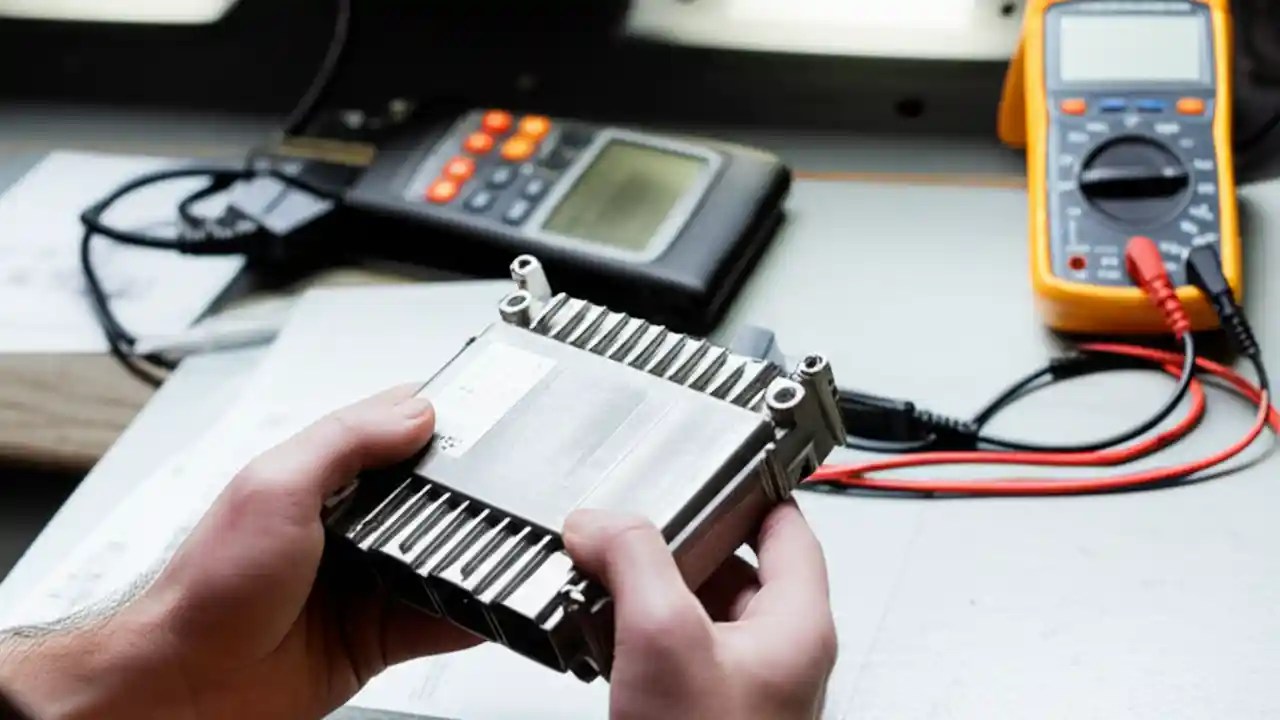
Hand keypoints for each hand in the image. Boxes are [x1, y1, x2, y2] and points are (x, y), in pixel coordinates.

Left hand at [0, 386, 479, 719]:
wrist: (189, 686)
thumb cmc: (208, 589)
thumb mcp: (275, 488)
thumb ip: (345, 443)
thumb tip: (415, 411)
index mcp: (322, 477)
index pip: (396, 433)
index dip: (442, 421)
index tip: (491, 415)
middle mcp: (350, 526)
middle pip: (433, 498)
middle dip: (471, 495)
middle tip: (513, 491)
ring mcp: (369, 581)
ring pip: (445, 560)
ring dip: (478, 557)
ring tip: (518, 548)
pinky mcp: (381, 635)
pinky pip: (443, 622)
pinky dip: (475, 617)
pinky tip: (500, 607)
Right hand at [563, 502, 836, 719]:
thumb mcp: (664, 639)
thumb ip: (635, 562)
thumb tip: (600, 523)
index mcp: (797, 626)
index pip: (787, 526)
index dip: (751, 487)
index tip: (713, 462)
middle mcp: (777, 657)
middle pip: (731, 568)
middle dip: (675, 545)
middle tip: (631, 529)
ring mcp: (742, 688)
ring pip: (697, 613)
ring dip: (650, 594)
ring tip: (606, 580)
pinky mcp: (704, 711)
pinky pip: (675, 655)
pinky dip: (639, 638)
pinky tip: (603, 637)